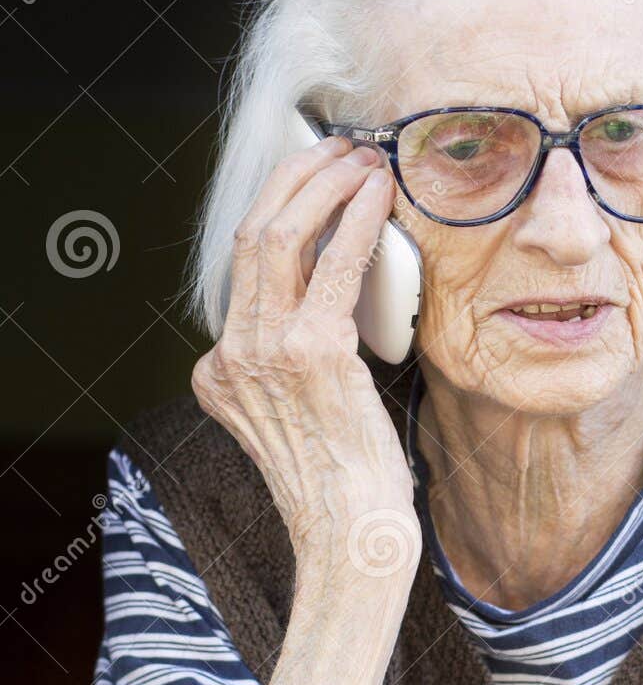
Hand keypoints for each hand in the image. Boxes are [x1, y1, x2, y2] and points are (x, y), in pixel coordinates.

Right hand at [192, 137, 421, 580]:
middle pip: (249, 236)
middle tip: (336, 149)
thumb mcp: (307, 416)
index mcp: (220, 373)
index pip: (244, 272)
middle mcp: (229, 358)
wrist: (352, 536)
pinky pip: (332, 263)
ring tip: (362, 158)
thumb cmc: (347, 483)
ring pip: (278, 234)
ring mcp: (263, 353)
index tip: (316, 179)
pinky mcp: (311, 353)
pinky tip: (380, 193)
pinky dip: (357, 218)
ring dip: (324, 183)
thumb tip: (349, 298)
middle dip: (293, 178)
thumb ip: (306, 361)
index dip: (280, 209)